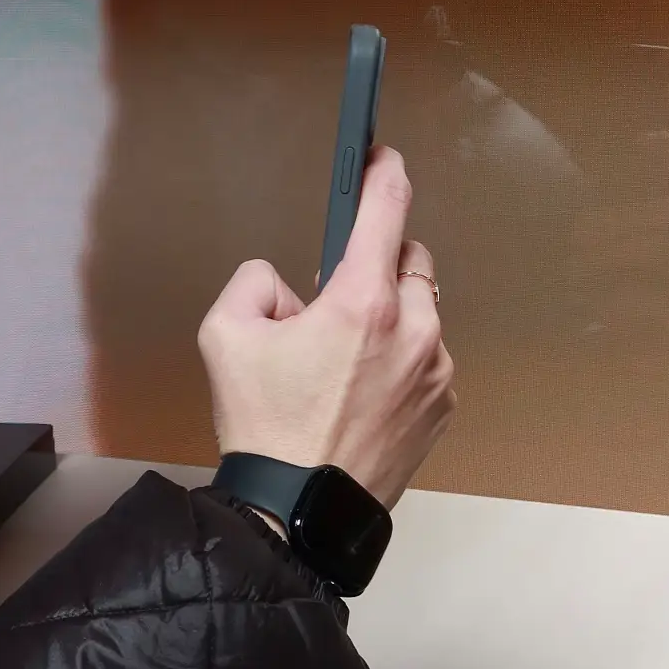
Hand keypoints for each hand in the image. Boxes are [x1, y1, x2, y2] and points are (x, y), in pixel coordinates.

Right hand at [197, 148, 455, 509]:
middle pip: (411, 260)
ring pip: (422, 313)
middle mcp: (414, 329)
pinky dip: (402, 360)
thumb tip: (287, 287)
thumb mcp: (225, 336)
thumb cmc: (264, 426)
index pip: (386, 209)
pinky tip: (362, 392)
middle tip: (336, 299)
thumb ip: (254, 283)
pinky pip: (428, 359)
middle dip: (378, 264)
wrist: (299, 511)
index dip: (383, 172)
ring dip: (391, 317)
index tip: (381, 156)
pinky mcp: (444, 406)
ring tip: (345, 361)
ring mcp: (436, 370)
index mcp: (362, 302)